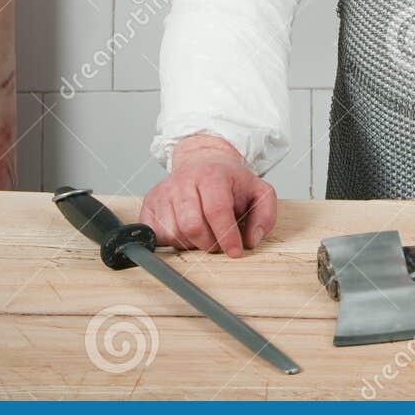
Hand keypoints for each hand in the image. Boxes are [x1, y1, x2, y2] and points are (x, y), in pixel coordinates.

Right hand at [139, 135, 277, 256]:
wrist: (203, 163)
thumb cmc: (230, 183)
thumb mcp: (259, 192)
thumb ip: (265, 215)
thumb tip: (252, 240)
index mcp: (212, 175)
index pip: (216, 210)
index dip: (226, 236)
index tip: (235, 251)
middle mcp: (184, 181)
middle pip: (192, 226)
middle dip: (209, 243)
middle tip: (219, 243)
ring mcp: (163, 192)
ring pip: (173, 233)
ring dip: (191, 243)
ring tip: (203, 233)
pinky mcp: (149, 204)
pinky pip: (156, 235)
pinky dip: (172, 242)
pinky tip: (185, 232)